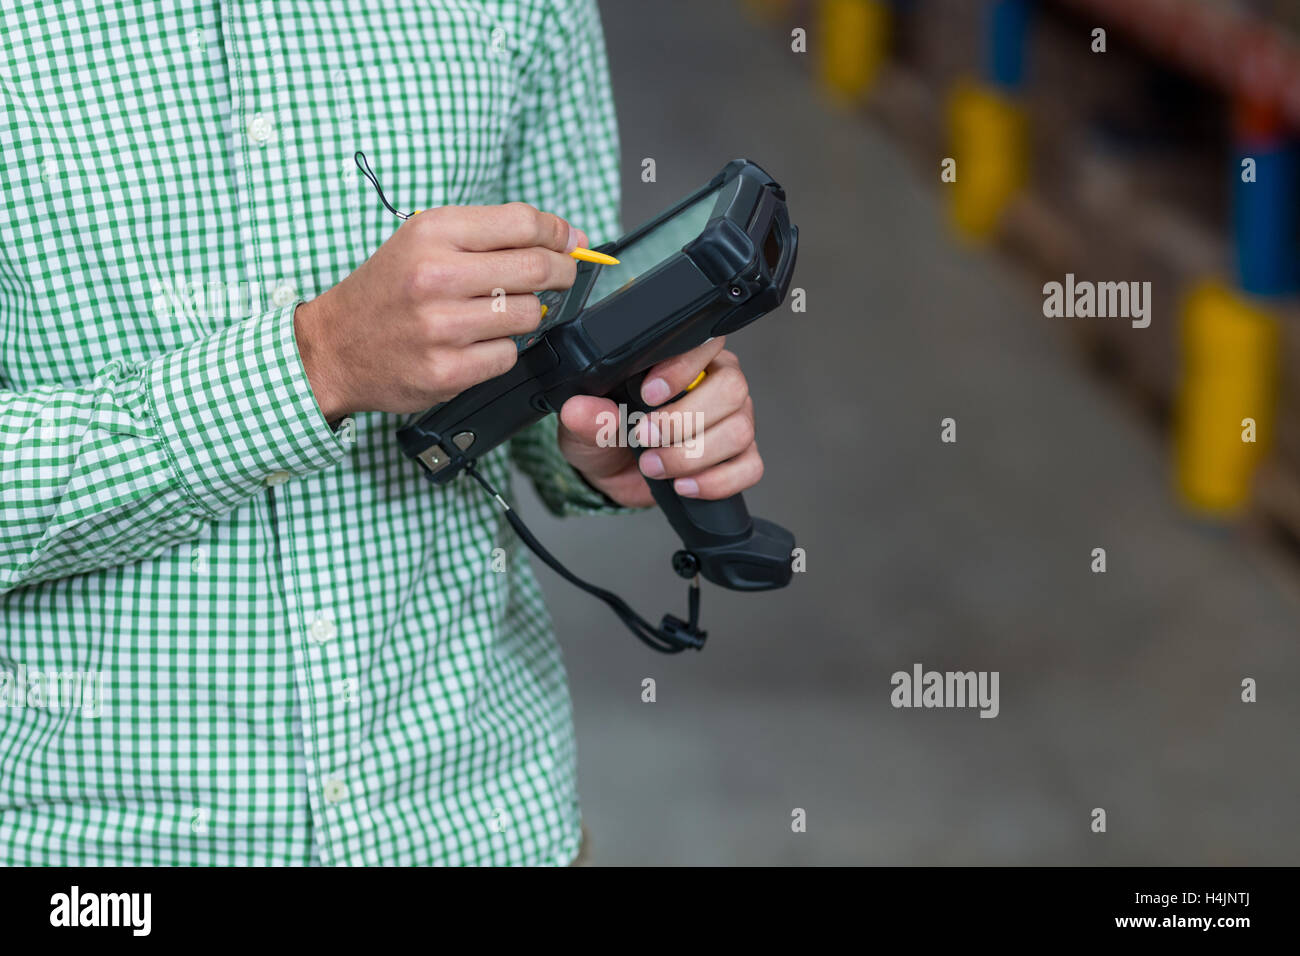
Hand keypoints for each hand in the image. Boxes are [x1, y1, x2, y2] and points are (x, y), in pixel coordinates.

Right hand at [293, 203, 587, 420]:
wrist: (332, 347)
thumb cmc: (388, 291)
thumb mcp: (425, 242)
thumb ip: (491, 235)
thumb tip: (569, 237)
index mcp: (433, 233)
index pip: (523, 222)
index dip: (558, 232)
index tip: (569, 241)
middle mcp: (436, 276)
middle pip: (537, 268)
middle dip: (562, 272)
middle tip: (561, 276)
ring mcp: (442, 327)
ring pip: (530, 315)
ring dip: (528, 315)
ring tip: (499, 313)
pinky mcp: (448, 371)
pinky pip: (508, 356)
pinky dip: (501, 350)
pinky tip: (475, 345)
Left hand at [556, 337, 763, 507]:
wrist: (614, 473)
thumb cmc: (607, 434)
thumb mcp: (585, 424)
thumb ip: (586, 414)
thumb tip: (582, 409)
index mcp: (688, 360)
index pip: (707, 344)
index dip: (683, 367)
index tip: (648, 393)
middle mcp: (718, 384)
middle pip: (731, 389)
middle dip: (684, 418)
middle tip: (645, 436)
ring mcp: (735, 421)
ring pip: (738, 431)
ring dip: (692, 455)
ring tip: (654, 465)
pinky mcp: (740, 458)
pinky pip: (749, 468)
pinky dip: (716, 481)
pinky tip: (685, 485)